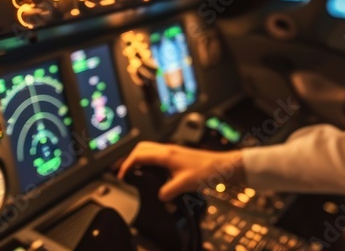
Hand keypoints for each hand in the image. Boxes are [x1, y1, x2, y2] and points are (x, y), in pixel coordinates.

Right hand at [117, 141, 244, 200]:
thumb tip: (160, 197)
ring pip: (149, 149)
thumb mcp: (185, 184)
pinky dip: (149, 160)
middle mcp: (168, 149)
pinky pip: (157, 154)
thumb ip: (169, 191)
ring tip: (135, 171)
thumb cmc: (206, 171)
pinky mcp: (177, 155)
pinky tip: (152, 172)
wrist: (222, 166)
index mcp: (166, 154)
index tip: (122, 175)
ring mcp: (173, 151)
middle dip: (130, 158)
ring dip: (139, 158)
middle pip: (141, 147)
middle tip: (124, 171)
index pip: (139, 155)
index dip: (127, 164)